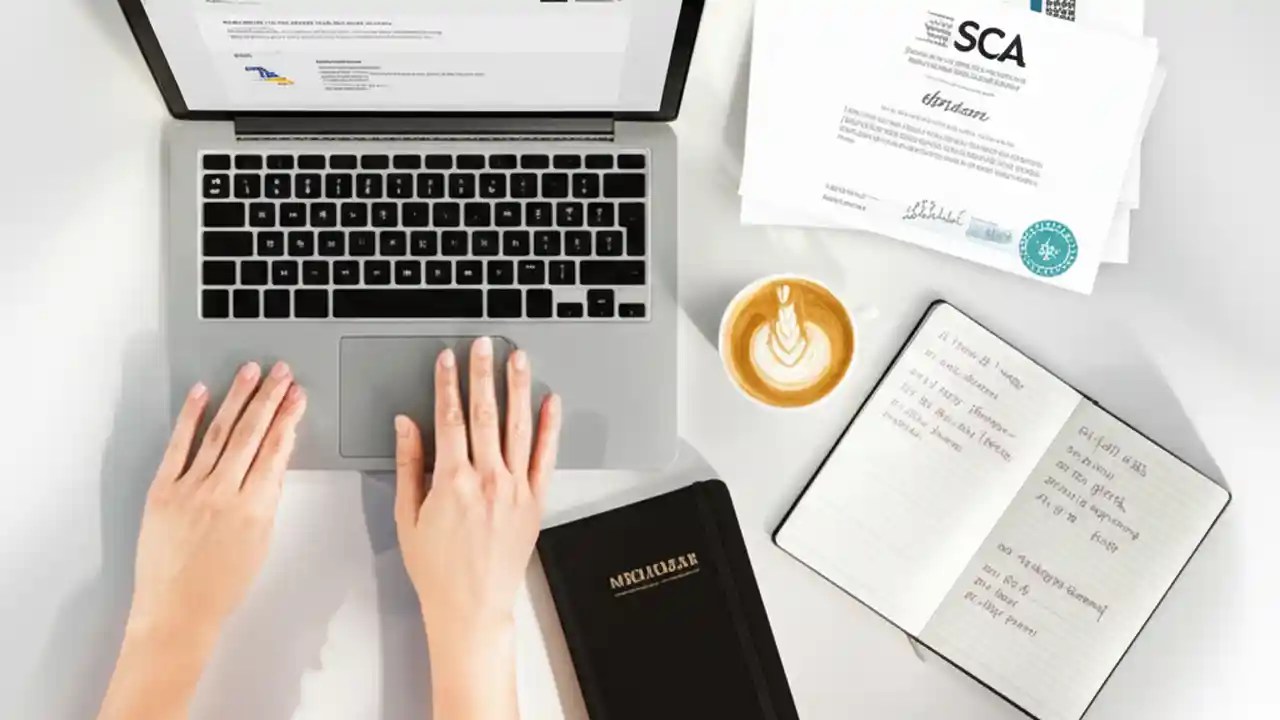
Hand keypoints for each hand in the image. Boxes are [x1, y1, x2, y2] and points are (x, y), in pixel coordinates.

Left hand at [130, 361, 306, 633]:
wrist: (177, 610)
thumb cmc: (222, 584)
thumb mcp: (261, 540)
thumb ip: (267, 497)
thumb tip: (273, 459)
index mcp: (254, 508)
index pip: (276, 450)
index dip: (289, 419)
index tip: (298, 397)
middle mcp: (223, 494)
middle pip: (251, 434)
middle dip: (270, 398)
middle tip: (282, 372)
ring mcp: (190, 490)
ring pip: (219, 433)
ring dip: (237, 398)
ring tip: (250, 372)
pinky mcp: (162, 491)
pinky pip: (178, 447)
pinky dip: (190, 418)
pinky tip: (201, 393)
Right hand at [394, 338, 561, 719]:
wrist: (471, 606)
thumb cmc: (436, 568)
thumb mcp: (408, 516)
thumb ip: (409, 464)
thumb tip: (406, 425)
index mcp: (452, 480)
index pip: (449, 417)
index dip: (447, 383)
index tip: (448, 360)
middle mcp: (487, 479)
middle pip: (485, 413)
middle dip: (482, 374)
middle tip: (484, 345)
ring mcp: (515, 488)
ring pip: (518, 426)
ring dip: (517, 388)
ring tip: (517, 359)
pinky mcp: (535, 501)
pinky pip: (546, 456)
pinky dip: (549, 427)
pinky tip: (550, 403)